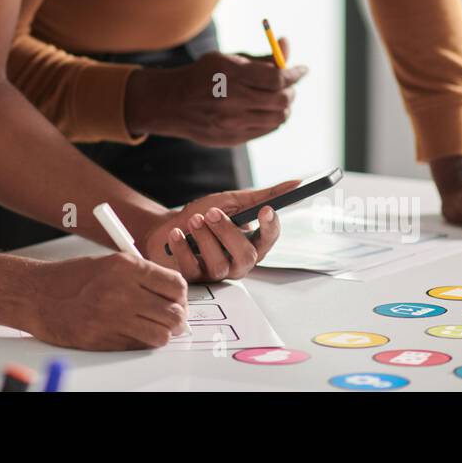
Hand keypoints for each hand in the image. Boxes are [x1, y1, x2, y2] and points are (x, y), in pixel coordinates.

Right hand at [23, 253, 187, 349]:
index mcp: (126, 266)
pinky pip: (139, 346)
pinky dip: (141, 342)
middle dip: (176, 317)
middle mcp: (123, 291)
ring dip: (161, 333)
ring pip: (161, 335)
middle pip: (173, 313)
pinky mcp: (105, 339)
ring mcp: (114, 318)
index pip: (176, 285)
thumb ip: (141, 276)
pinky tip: (131, 332)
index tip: (177, 299)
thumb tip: (172, 294)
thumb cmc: (70, 278)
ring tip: (151, 326)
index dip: (180, 295)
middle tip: (170, 317)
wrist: (36, 295)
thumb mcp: (109, 263)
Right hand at [124, 39, 306, 144]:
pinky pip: (266, 130)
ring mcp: (232, 123)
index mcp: (231, 74)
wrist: (171, 103)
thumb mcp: (228, 59)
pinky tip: (266, 110)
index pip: (277, 77)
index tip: (302, 70)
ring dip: (285, 107)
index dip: (295, 73)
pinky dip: (273, 119)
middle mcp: (232, 100)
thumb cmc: (204, 76)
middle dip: (292, 91)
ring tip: (279, 98)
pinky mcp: (232, 139)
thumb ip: (260, 57)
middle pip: (281, 100)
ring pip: (278, 118)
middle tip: (290, 85)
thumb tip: (287, 46)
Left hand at [140, 180, 296, 280]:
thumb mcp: (231, 201)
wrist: (165, 228)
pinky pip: (192, 268)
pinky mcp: (194, 280)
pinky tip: (178, 233)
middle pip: (246, 256)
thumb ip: (262, 196)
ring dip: (204, 237)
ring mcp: (216, 274)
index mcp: (252, 243)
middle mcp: (238, 263)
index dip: (270, 226)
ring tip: (193, 219)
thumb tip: (296, 182)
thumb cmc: (202, 215)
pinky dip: (183, 247)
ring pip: (219, 263)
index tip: (266, 210)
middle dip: (228, 232)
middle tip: (212, 212)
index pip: (270, 238)